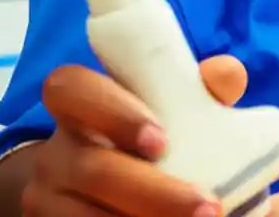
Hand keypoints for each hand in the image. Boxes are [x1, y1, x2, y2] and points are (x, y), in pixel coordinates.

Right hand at [23, 56, 247, 215]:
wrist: (110, 191)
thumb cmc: (150, 135)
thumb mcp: (169, 108)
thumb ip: (201, 90)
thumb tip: (229, 75)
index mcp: (80, 107)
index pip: (71, 89)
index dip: (112, 110)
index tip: (161, 140)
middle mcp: (58, 153)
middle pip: (93, 170)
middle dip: (153, 192)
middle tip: (208, 207)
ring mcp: (49, 199)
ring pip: (83, 215)